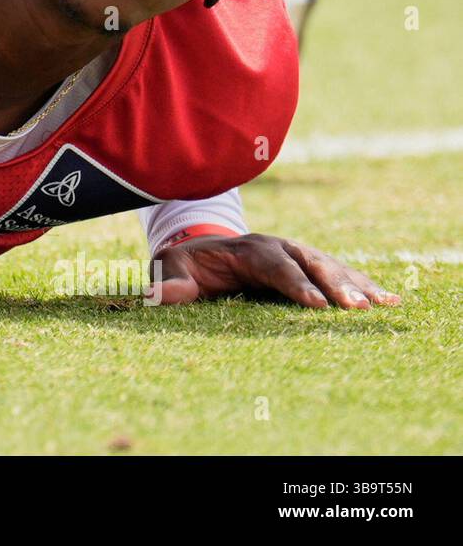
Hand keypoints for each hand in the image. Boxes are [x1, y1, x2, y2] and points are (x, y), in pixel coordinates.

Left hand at [148, 233, 401, 308]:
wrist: (197, 249)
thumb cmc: (183, 264)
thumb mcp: (169, 270)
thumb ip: (169, 283)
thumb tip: (163, 295)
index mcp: (247, 248)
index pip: (273, 265)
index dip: (295, 283)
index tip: (316, 304)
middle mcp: (277, 247)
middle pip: (310, 263)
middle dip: (334, 284)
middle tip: (356, 308)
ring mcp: (296, 255)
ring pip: (331, 267)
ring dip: (357, 284)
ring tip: (383, 305)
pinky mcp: (308, 267)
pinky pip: (339, 274)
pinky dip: (364, 284)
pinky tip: (390, 299)